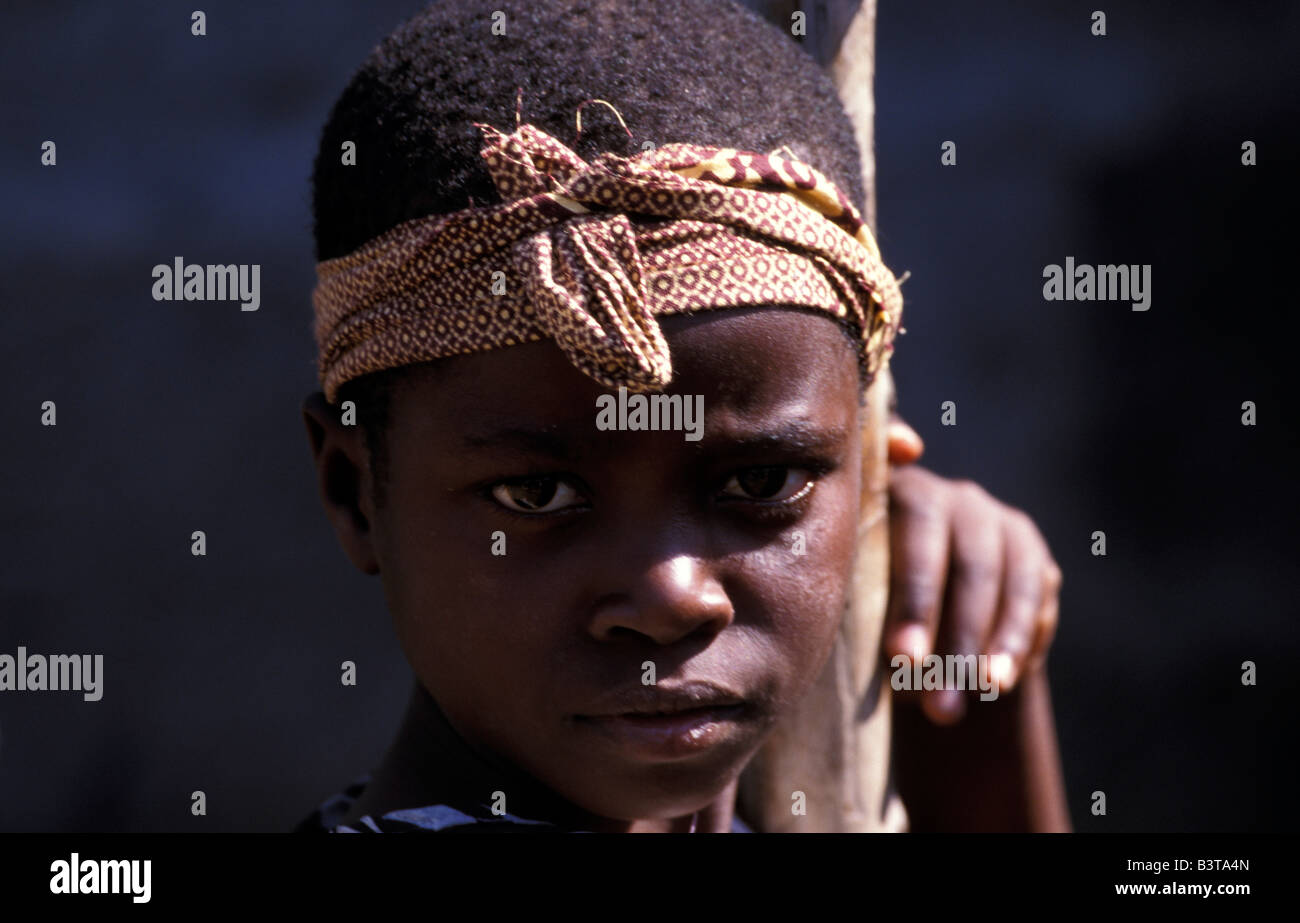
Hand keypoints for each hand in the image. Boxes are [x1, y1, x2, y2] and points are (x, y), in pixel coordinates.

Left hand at [881, 416, 1061, 724]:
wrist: (918, 609)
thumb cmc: (867, 603)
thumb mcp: (856, 599)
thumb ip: (863, 609)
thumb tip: (891, 658)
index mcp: (904, 493)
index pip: (918, 537)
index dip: (916, 600)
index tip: (904, 659)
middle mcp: (960, 499)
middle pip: (972, 566)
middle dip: (959, 639)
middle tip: (940, 701)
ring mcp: (1005, 525)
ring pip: (1015, 587)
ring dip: (1001, 649)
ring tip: (983, 697)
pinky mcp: (1038, 561)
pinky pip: (1038, 605)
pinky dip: (1022, 647)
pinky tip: (1001, 685)